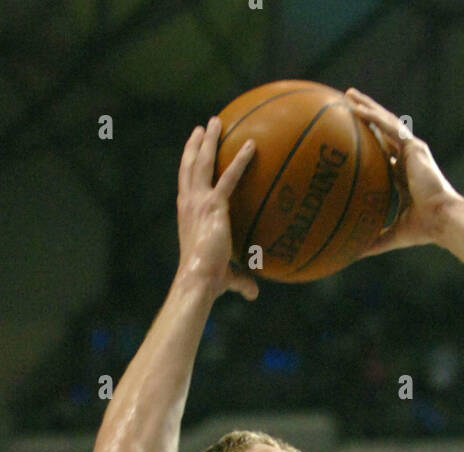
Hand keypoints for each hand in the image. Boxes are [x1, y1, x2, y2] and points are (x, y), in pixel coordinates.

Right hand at [176, 117, 258, 300]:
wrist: (198, 279)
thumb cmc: (208, 282)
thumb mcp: (226, 277)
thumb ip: (241, 281)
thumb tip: (254, 294)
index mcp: (187, 215)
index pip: (186, 185)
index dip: (188, 166)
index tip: (192, 151)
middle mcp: (188, 203)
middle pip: (189, 166)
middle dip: (195, 145)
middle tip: (201, 128)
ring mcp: (198, 201)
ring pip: (201, 162)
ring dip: (209, 140)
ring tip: (216, 121)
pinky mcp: (213, 205)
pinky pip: (230, 176)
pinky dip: (241, 160)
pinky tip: (253, 145)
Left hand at [344, 88, 461, 252]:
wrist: (442, 219)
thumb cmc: (424, 229)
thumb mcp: (394, 234)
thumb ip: (375, 239)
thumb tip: (352, 255)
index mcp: (404, 176)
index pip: (386, 155)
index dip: (371, 145)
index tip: (354, 139)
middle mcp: (408, 159)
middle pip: (383, 132)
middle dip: (367, 118)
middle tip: (348, 105)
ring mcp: (412, 150)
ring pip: (385, 122)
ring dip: (367, 108)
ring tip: (349, 96)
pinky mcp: (414, 146)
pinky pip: (390, 126)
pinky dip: (373, 117)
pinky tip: (357, 108)